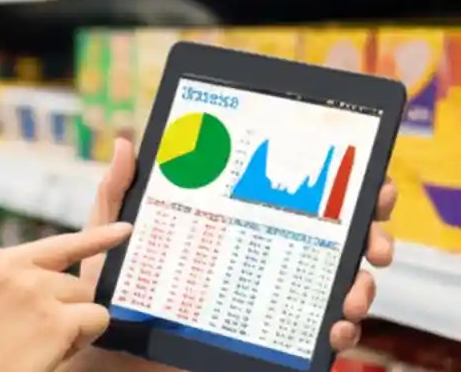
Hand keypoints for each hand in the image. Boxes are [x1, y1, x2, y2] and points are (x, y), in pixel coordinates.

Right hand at [0, 223, 131, 371]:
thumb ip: (3, 280)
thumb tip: (42, 279)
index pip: (49, 245)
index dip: (92, 240)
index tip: (124, 230)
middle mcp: (12, 267)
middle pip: (69, 279)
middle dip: (64, 307)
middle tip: (37, 336)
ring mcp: (36, 290)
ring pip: (85, 297)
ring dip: (74, 323)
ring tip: (39, 345)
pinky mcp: (57, 319)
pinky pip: (96, 319)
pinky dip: (84, 338)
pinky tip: (55, 351)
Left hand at [69, 138, 398, 370]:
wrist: (112, 345)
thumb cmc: (115, 284)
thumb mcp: (116, 233)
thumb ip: (120, 191)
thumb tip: (129, 143)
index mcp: (240, 217)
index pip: (301, 194)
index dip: (346, 187)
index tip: (372, 186)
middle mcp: (268, 253)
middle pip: (338, 237)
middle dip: (372, 236)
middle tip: (376, 244)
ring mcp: (276, 295)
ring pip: (341, 285)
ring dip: (361, 288)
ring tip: (353, 296)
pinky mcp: (274, 335)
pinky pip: (321, 333)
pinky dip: (339, 332)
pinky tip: (335, 330)